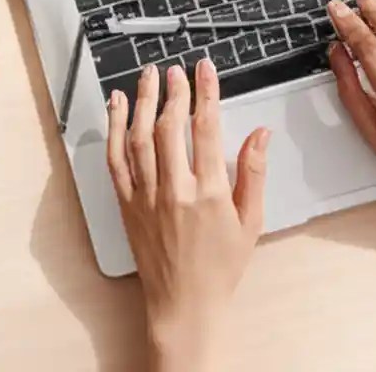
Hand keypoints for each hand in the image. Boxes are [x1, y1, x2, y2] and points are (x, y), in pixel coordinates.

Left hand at [106, 60, 270, 371]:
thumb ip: (254, 174)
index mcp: (209, 194)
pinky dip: (114, 130)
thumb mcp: (251, 222)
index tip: (204, 69)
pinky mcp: (127, 206)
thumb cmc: (220, 268)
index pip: (206, 130)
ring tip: (147, 77)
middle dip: (173, 93)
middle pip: (169, 128)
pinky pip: (117, 161)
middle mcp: (174, 192)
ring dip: (143, 103)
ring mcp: (146, 198)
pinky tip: (117, 108)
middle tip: (175, 70)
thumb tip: (261, 135)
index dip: (205, 93)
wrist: (184, 305)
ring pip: (139, 139)